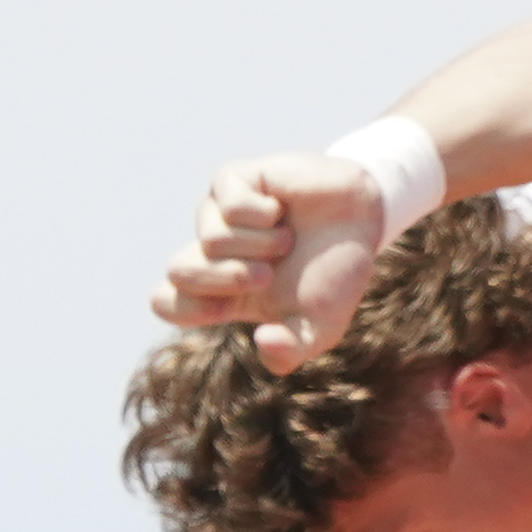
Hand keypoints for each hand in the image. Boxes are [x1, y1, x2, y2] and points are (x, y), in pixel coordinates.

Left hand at [151, 153, 392, 375]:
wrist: (364, 222)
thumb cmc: (337, 275)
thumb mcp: (321, 327)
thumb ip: (292, 350)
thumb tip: (262, 340)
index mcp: (221, 292)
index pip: (167, 302)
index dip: (188, 308)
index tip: (226, 308)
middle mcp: (211, 252)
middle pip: (177, 271)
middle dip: (227, 278)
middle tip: (265, 276)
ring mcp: (218, 214)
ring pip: (211, 239)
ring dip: (261, 245)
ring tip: (285, 241)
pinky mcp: (233, 181)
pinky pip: (230, 205)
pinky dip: (266, 217)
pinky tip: (281, 211)